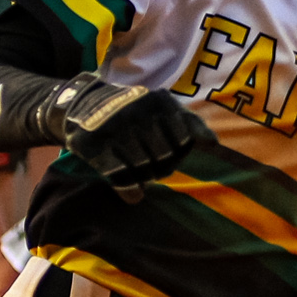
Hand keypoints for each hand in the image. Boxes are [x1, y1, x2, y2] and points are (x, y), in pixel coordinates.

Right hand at [56, 76, 213, 191]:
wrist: (83, 104)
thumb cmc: (131, 111)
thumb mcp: (162, 108)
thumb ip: (189, 123)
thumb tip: (213, 143)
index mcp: (159, 102)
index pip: (183, 143)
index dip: (177, 155)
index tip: (168, 154)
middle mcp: (137, 111)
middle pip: (164, 158)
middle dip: (161, 168)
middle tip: (152, 168)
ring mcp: (114, 127)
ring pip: (143, 169)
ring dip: (144, 179)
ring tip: (140, 176)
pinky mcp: (93, 145)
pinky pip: (119, 176)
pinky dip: (128, 189)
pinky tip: (132, 194)